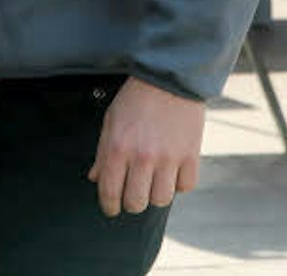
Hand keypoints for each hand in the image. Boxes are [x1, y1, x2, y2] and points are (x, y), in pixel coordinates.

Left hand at [88, 77, 205, 216]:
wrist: (169, 78)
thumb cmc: (135, 99)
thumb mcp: (111, 121)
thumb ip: (102, 153)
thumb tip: (95, 179)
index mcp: (118, 147)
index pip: (109, 192)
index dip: (108, 206)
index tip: (111, 208)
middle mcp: (142, 156)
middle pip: (136, 203)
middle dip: (132, 202)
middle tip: (133, 193)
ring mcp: (168, 158)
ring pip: (161, 200)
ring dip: (155, 194)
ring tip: (153, 180)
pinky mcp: (191, 156)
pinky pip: (185, 187)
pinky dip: (178, 184)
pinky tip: (172, 171)